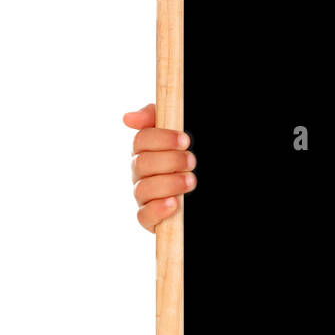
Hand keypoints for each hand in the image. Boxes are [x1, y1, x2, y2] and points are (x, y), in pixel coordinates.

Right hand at [124, 103, 196, 231]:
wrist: (206, 186)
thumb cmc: (189, 157)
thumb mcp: (179, 135)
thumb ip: (157, 117)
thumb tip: (128, 117)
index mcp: (146, 150)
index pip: (141, 140)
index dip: (162, 139)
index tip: (185, 140)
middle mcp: (141, 172)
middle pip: (142, 163)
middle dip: (171, 161)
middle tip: (192, 161)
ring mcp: (143, 195)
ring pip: (143, 189)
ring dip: (169, 183)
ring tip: (190, 180)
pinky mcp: (149, 218)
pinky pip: (143, 216)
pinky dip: (158, 209)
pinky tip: (174, 204)